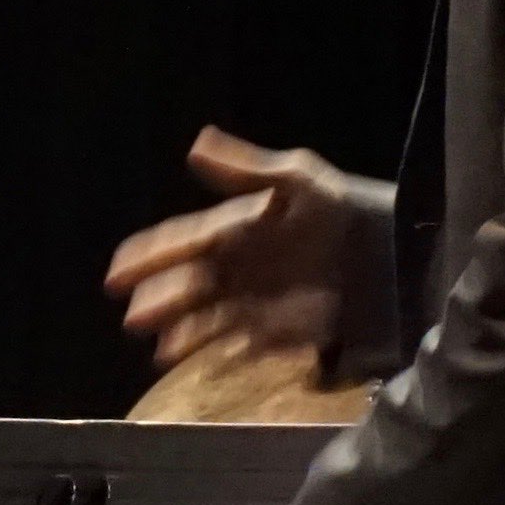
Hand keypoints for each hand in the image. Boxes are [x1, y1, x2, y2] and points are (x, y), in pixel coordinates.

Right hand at [101, 127, 366, 372]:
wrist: (387, 254)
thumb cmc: (341, 209)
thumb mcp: (298, 179)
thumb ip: (247, 167)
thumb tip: (196, 145)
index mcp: (232, 230)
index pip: (180, 241)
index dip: (146, 256)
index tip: (116, 272)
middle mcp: (233, 268)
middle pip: (183, 285)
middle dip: (156, 300)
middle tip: (133, 317)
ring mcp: (249, 302)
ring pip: (200, 318)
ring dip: (178, 330)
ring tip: (159, 344)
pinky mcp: (271, 332)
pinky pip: (232, 344)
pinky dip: (211, 352)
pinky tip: (194, 359)